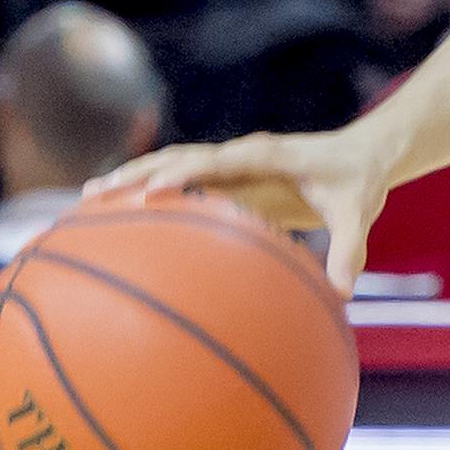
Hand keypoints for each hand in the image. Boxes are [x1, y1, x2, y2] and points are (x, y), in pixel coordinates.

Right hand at [89, 124, 393, 295]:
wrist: (362, 156)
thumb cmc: (358, 182)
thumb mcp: (358, 213)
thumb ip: (349, 251)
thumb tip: (341, 295)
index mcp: (268, 154)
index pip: (217, 160)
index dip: (182, 172)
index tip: (151, 189)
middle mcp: (243, 154)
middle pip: (179, 157)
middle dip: (137, 173)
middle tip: (94, 195)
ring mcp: (232, 164)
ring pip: (172, 165)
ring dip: (132, 178)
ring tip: (87, 200)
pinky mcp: (229, 177)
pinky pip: (184, 182)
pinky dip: (151, 191)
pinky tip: (121, 216)